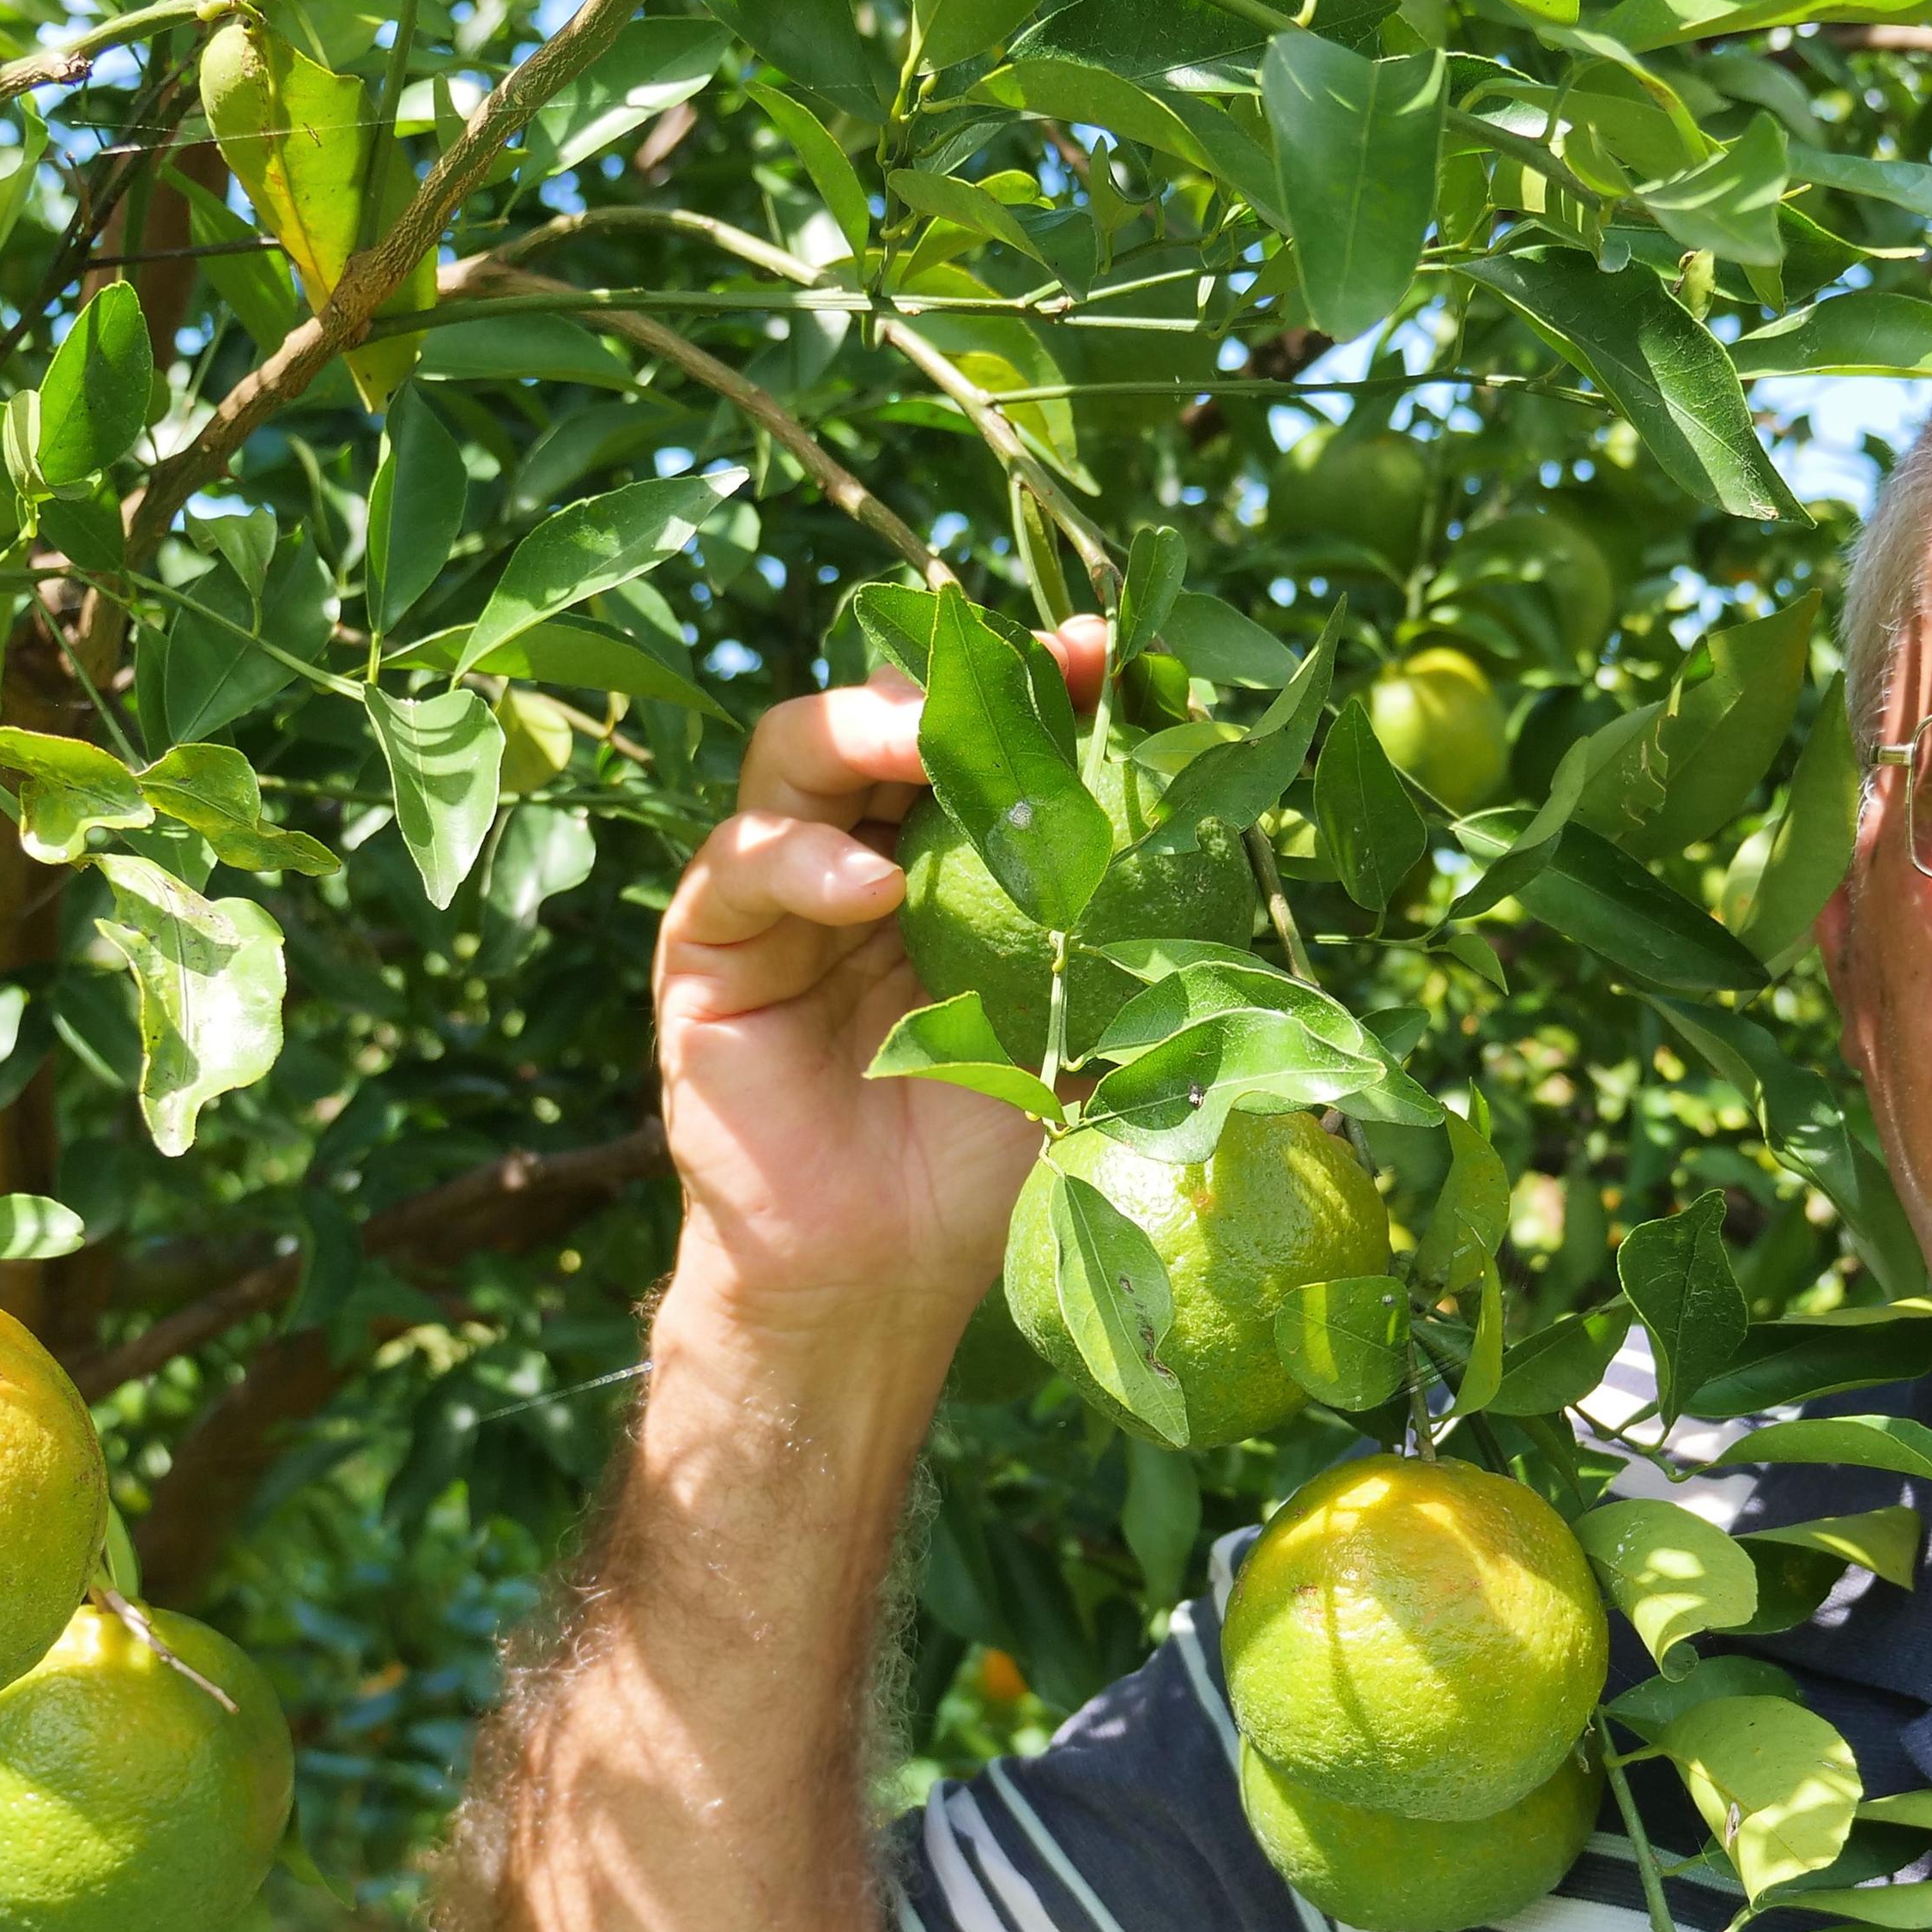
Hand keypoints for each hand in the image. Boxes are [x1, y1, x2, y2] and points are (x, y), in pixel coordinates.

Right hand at [649, 612, 1109, 1347]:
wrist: (883, 1275)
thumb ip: (1120, 927)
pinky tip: (871, 891)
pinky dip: (802, 862)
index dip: (1038, 686)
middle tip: (1009, 682)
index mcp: (945, 860)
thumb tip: (1226, 827)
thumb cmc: (986, 1154)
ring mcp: (773, 901)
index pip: (980, 738)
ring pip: (790, 762)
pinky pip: (737, 871)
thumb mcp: (1079, 1021)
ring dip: (858, 736)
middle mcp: (854, 858)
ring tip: (922, 746)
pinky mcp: (706, 955)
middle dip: (945, 684)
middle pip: (877, 720)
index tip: (1110, 655)